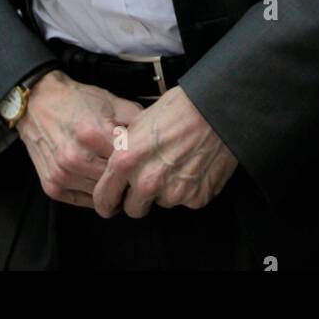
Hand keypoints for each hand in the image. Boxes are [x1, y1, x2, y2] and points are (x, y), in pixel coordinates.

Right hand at [15, 70, 144, 207]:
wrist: (37, 103)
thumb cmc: (76, 101)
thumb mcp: (110, 100)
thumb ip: (135, 118)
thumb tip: (157, 135)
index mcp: (93, 134)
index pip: (129, 162)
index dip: (139, 161)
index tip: (144, 160)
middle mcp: (75, 158)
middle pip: (116, 182)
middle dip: (126, 177)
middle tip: (133, 172)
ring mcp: (62, 175)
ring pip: (101, 195)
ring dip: (110, 187)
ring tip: (114, 175)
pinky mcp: (52, 186)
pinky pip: (83, 201)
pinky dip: (93, 193)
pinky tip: (96, 179)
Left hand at [91, 85, 237, 218]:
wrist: (214, 108)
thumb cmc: (177, 108)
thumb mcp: (138, 123)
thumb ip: (126, 151)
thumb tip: (119, 167)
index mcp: (126, 161)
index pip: (104, 199)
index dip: (107, 201)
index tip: (111, 202)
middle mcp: (147, 182)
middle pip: (133, 210)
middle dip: (138, 199)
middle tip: (150, 179)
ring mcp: (173, 193)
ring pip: (161, 203)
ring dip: (166, 191)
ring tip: (177, 163)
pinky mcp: (196, 197)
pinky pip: (186, 200)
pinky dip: (189, 189)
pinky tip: (194, 166)